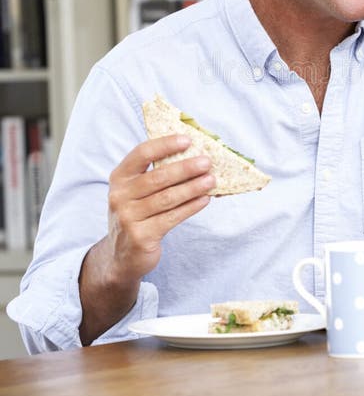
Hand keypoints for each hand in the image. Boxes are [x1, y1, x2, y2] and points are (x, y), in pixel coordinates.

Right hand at [106, 134, 214, 283]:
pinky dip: (191, 207)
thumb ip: (156, 173)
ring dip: (193, 187)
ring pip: (167, 198)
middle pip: (158, 177)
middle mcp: (120, 196)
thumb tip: (193, 155)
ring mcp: (128, 217)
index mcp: (119, 177)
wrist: (122, 255)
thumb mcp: (136, 191)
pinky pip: (172, 217)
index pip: (142, 154)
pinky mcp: (141, 236)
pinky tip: (205, 199)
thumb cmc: (137, 214)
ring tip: (211, 180)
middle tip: (207, 162)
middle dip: (186, 168)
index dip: (165, 145)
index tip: (187, 140)